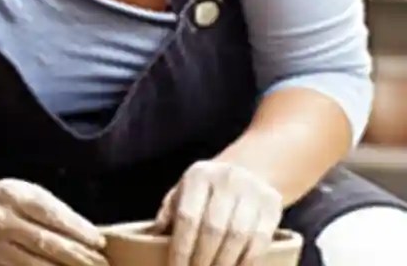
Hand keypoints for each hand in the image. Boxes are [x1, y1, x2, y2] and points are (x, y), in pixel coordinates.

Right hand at [0, 178, 107, 265]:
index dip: (79, 231)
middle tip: (102, 265)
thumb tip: (88, 235)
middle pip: (46, 243)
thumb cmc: (1, 201)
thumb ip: (51, 211)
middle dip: (78, 257)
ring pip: (34, 265)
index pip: (52, 215)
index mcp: (12, 196)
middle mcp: (0, 221)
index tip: (100, 243)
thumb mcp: (23, 193)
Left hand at [154, 160, 283, 265]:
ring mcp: (252, 192)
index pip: (187, 217)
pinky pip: (260, 240)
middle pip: (213, 228)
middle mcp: (226, 180)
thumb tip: (152, 237)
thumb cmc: (207, 190)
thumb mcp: (184, 191)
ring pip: (238, 236)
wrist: (250, 170)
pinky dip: (248, 261)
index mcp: (198, 176)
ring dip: (224, 263)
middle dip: (202, 259)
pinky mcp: (273, 205)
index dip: (181, 247)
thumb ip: (169, 213)